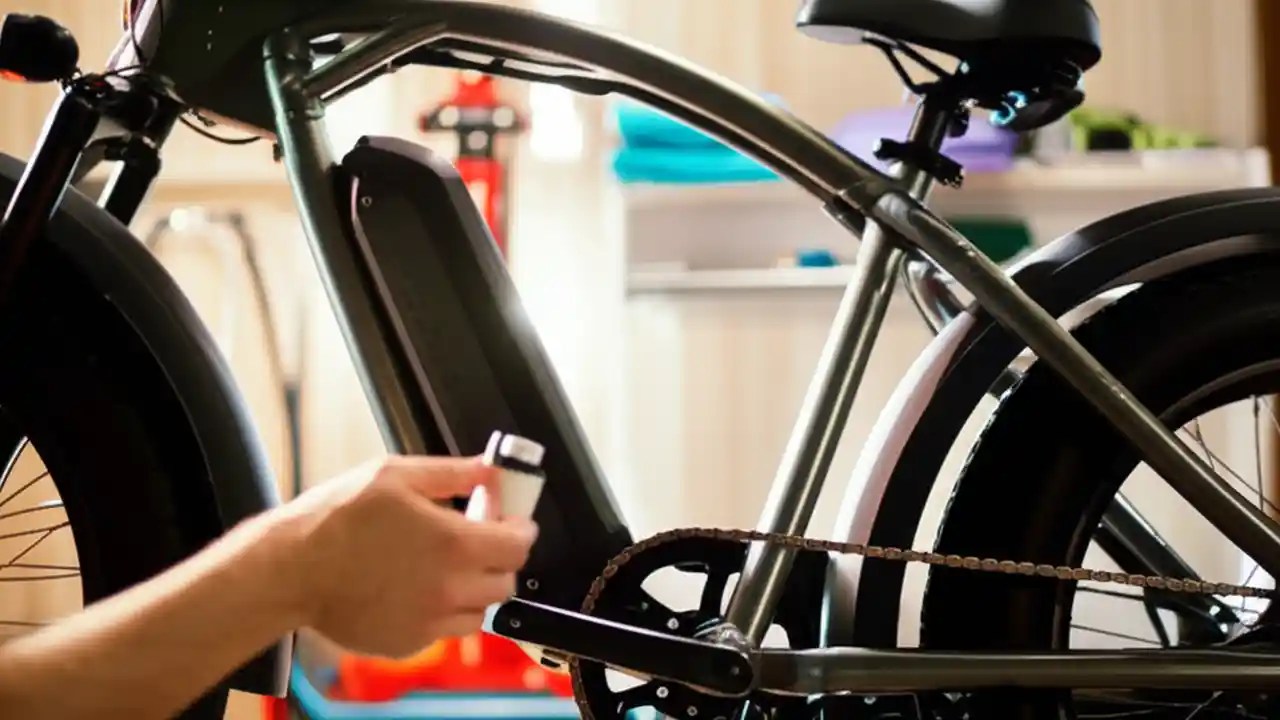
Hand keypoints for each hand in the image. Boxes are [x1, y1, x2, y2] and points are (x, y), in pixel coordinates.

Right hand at [271, 454, 537, 657]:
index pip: (518, 546)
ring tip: (446, 566)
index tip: (511, 520)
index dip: (520, 529)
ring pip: (479, 611)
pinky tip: (418, 589)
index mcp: (454, 544)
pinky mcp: (407, 642)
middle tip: (477, 540)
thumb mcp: (396, 475)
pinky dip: (443, 612)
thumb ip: (453, 473)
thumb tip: (492, 469)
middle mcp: (449, 589)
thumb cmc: (337, 517)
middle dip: (499, 559)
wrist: (289, 569)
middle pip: (505, 582)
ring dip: (475, 589)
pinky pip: (445, 631)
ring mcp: (429, 622)